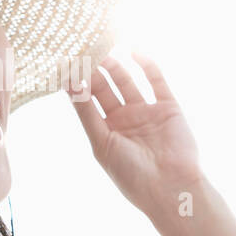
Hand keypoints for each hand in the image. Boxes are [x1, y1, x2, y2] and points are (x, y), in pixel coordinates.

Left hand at [65, 49, 205, 217]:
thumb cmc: (131, 174)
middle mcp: (125, 120)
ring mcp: (146, 112)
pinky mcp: (168, 108)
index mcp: (106, 132)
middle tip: (83, 49)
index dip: (77, 83)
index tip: (65, 62)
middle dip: (94, 70)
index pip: (87, 101)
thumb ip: (86, 112)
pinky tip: (133, 52)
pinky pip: (156, 82)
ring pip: (127, 82)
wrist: (170, 188)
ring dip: (115, 65)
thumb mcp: (101, 143)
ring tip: (102, 47)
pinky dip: (147, 66)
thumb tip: (69, 83)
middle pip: (105, 88)